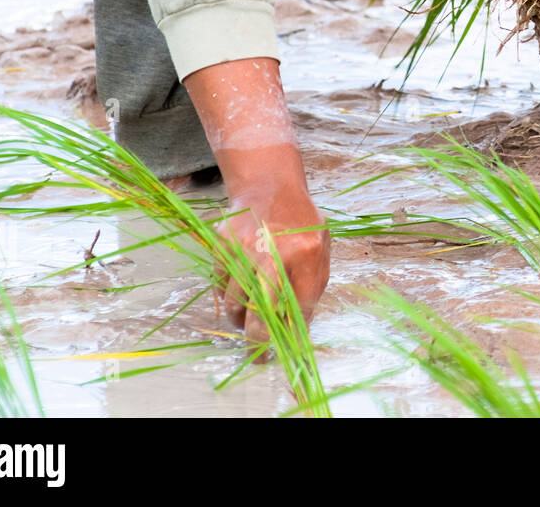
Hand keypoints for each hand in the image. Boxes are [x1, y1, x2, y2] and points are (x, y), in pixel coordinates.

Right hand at [216, 187, 329, 341]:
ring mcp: (242, 249)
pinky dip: (227, 298)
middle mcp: (271, 252)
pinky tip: (238, 293)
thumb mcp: (320, 248)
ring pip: (234, 304)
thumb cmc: (299, 223)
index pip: (299, 306)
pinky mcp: (221, 247)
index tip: (285, 349)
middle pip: (259, 312)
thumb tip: (297, 330)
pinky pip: (219, 288)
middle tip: (258, 353)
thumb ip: (312, 287)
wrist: (269, 188)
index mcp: (306, 252)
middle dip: (258, 340)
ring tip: (247, 320)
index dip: (292, 332)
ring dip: (240, 320)